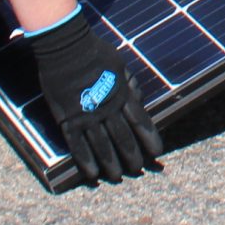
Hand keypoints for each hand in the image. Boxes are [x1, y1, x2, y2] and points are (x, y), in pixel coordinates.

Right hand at [28, 5, 164, 183]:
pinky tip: (92, 174)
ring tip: (118, 177)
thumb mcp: (120, 64)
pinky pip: (78, 145)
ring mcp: (87, 115)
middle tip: (137, 170)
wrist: (67, 47)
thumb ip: (129, 84)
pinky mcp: (68, 119)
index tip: (157, 152)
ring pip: (102, 146)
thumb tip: (139, 99)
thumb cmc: (94, 52)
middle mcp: (108, 108)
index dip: (150, 138)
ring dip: (111, 163)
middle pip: (123, 138)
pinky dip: (85, 161)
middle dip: (132, 156)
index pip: (141, 121)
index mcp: (122, 94)